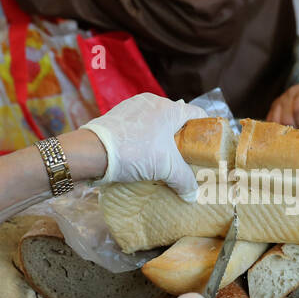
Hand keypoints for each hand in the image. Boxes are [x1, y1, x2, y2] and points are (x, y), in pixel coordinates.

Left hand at [82, 93, 207, 199]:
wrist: (93, 151)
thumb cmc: (135, 153)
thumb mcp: (166, 168)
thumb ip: (184, 181)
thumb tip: (192, 195)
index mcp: (169, 109)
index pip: (197, 114)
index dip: (205, 130)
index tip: (205, 145)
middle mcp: (152, 102)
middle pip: (175, 119)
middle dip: (181, 138)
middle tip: (183, 157)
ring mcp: (133, 106)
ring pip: (155, 121)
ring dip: (160, 138)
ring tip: (160, 158)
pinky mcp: (117, 114)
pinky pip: (138, 124)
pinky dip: (143, 137)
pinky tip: (139, 154)